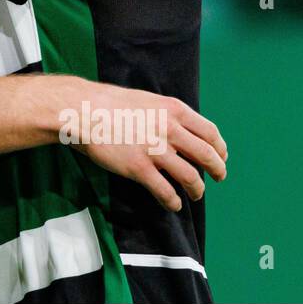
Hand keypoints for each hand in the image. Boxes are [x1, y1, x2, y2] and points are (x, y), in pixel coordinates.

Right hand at [67, 80, 227, 211]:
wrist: (82, 110)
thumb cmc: (109, 103)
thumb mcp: (147, 100)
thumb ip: (166, 114)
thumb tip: (180, 130)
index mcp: (174, 110)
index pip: (210, 132)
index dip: (219, 148)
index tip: (220, 156)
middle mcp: (170, 130)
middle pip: (207, 156)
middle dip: (217, 170)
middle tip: (218, 177)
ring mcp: (155, 150)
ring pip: (191, 177)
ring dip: (198, 189)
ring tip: (195, 194)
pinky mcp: (139, 168)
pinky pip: (165, 191)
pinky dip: (173, 201)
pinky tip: (172, 203)